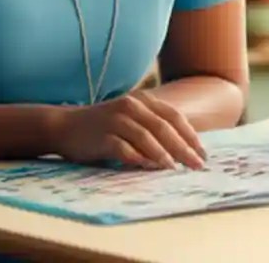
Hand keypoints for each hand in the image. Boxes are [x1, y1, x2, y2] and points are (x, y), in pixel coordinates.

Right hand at [50, 91, 206, 169]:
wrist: (64, 126)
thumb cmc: (104, 127)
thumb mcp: (132, 119)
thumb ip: (154, 128)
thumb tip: (183, 150)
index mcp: (142, 100)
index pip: (173, 117)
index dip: (191, 136)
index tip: (203, 154)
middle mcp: (131, 106)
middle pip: (163, 127)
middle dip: (183, 148)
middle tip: (197, 165)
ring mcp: (115, 120)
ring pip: (146, 136)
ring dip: (163, 154)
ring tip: (175, 169)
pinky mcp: (101, 136)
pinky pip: (124, 148)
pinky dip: (138, 158)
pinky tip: (149, 168)